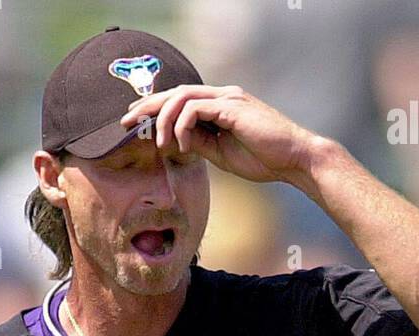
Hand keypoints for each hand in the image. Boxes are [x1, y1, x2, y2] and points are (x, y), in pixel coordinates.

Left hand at [119, 84, 313, 183]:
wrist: (293, 159)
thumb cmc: (263, 159)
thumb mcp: (222, 154)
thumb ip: (200, 144)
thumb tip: (176, 143)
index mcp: (220, 105)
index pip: (181, 99)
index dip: (155, 107)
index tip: (134, 121)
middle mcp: (223, 95)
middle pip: (176, 91)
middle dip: (147, 105)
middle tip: (125, 120)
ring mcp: (228, 98)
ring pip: (182, 96)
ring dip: (163, 119)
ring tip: (157, 142)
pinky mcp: (232, 106)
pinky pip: (195, 108)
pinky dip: (182, 125)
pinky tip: (181, 144)